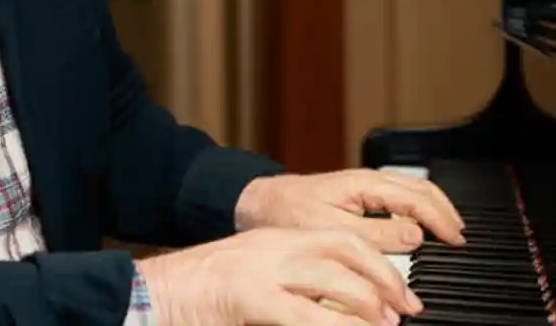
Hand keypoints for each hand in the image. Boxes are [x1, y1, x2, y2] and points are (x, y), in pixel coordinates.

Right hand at [136, 227, 423, 325]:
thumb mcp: (252, 279)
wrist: (149, 292)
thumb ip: (292, 288)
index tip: (402, 294)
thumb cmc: (198, 293)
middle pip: (347, 250)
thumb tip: (337, 309)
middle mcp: (274, 248)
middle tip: (406, 311)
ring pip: (334, 281)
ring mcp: (261, 271)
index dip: (380, 265)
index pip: (343, 239)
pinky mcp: (248, 298)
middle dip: (386, 280)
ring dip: (369, 306)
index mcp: (277, 240)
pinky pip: (305, 316)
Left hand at [234, 170, 464, 251]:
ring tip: (450, 231)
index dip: (441, 219)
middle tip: (462, 238)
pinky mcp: (359, 196)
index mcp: (365, 184)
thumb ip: (376, 233)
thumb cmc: (288, 212)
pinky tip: (421, 228)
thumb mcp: (331, 228)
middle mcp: (369, 181)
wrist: (260, 202)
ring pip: (413, 191)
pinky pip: (399, 199)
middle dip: (446, 211)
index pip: (417, 197)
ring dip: (435, 209)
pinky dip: (418, 210)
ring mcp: (365, 187)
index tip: (457, 240)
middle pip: (422, 189)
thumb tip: (415, 236)